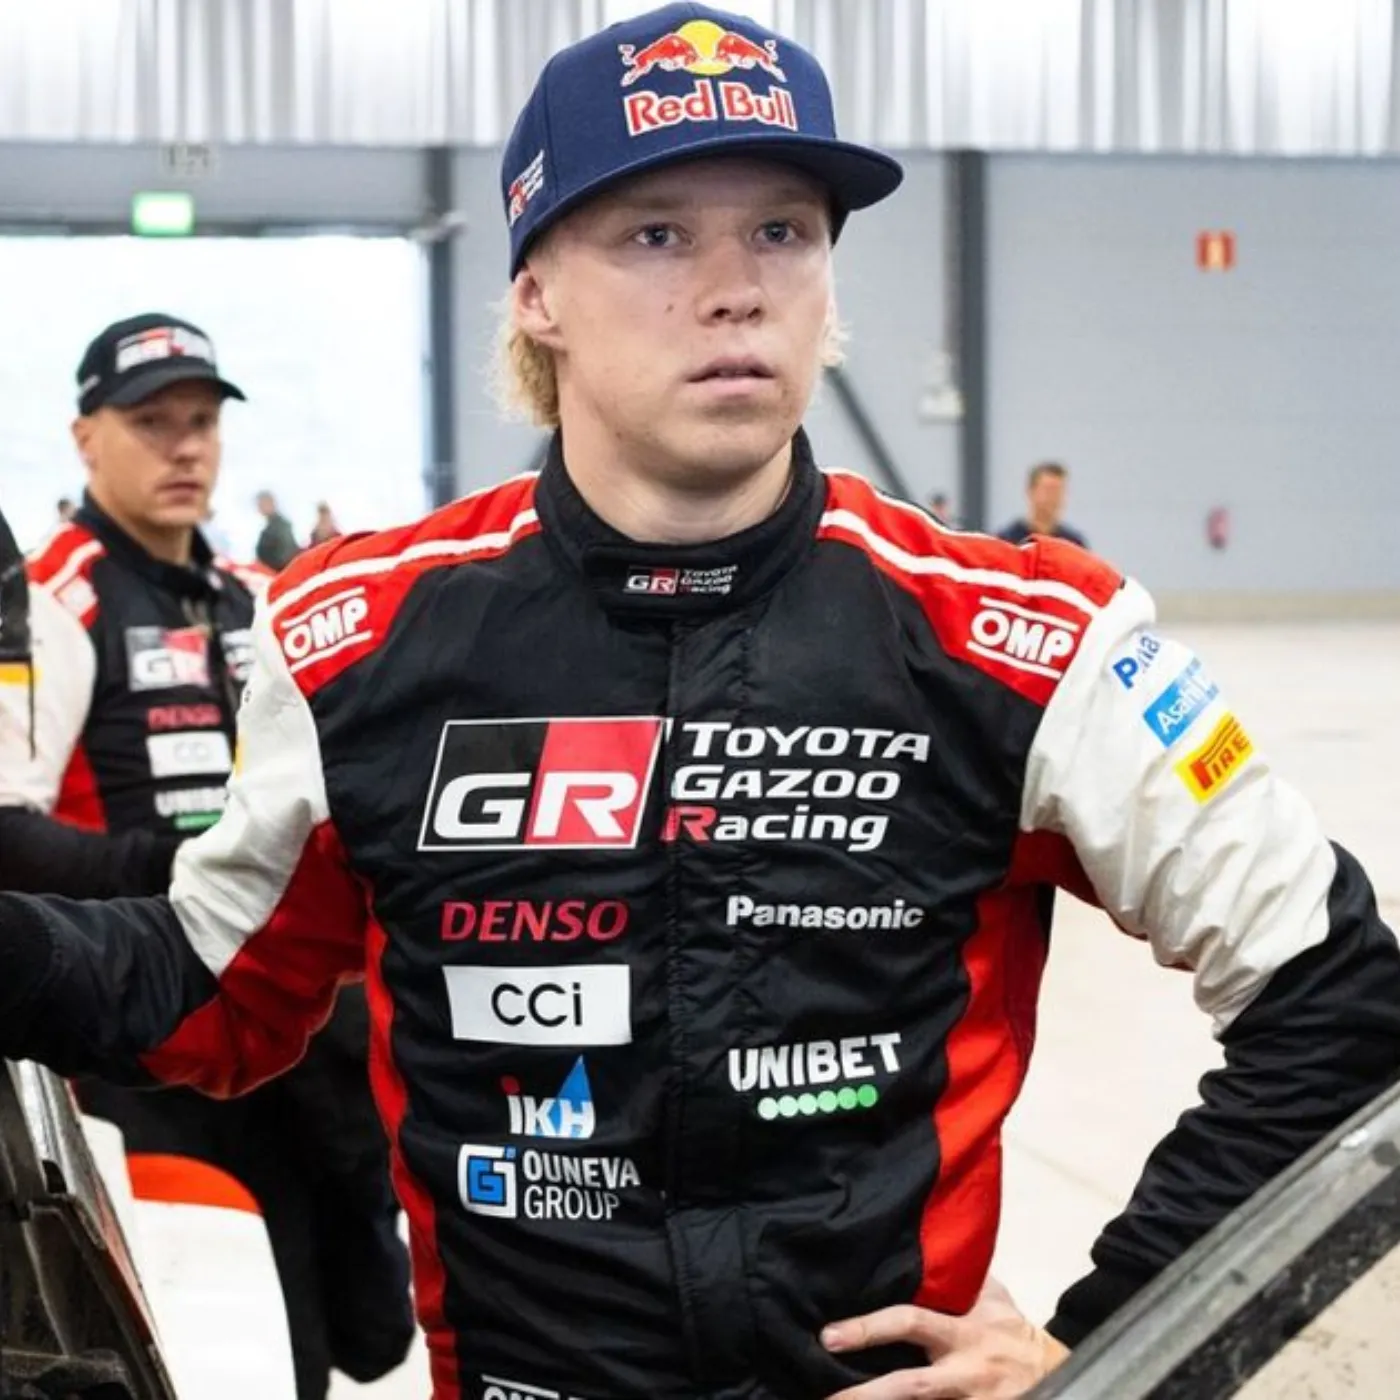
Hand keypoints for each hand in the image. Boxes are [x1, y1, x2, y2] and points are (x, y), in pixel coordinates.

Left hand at [821, 1276, 1069, 1398]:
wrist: (1057, 1374)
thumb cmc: (1011, 1329)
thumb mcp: (989, 1294)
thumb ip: (955, 1273)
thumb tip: (919, 1241)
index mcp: (963, 1329)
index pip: (911, 1322)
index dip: (870, 1329)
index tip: (829, 1336)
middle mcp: (963, 1369)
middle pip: (911, 1385)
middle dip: (866, 1394)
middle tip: (825, 1397)